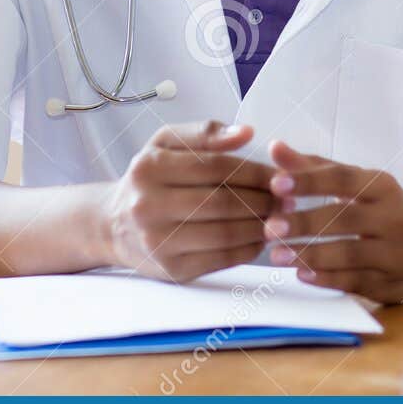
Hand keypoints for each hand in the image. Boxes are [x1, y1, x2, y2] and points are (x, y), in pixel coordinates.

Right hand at [103, 120, 275, 282]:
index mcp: (149, 167)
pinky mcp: (171, 270)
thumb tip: (247, 133)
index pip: (216, 167)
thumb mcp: (166, 143)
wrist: (113, 225)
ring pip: (226, 233)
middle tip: (289, 198)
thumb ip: (205, 133)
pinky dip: (249, 249)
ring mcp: (158, 242)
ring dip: (262, 226)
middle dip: (264, 200)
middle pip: (224, 202)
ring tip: (280, 217)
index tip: (281, 174)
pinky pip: (222, 259)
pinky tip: (262, 238)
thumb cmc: (150, 178)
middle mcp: (148, 205)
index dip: (255, 171)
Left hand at [262, 141, 402, 302]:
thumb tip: (275, 148)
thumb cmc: (386, 212)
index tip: (276, 182)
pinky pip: (354, 281)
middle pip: (344, 217)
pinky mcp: (389, 283)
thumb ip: (316, 169)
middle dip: (304, 222)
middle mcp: (391, 217)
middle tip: (269, 226)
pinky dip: (326, 279)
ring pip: (349, 253)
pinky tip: (301, 274)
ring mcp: (392, 253)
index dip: (309, 180)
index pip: (343, 179)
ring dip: (310, 254)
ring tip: (276, 255)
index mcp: (382, 187)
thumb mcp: (361, 185)